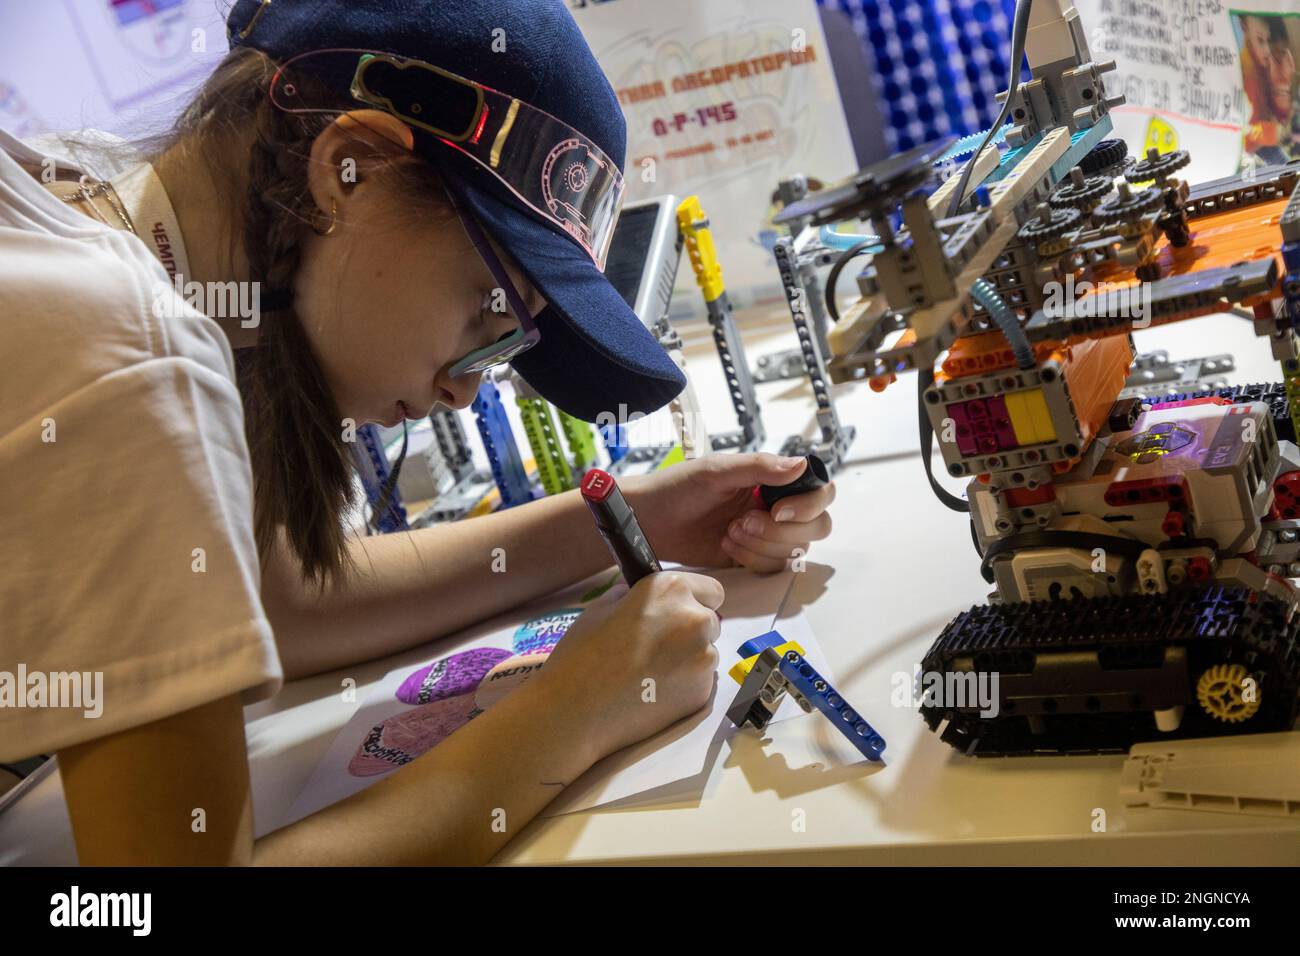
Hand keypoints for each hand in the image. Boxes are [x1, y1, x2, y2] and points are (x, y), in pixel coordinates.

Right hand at [534, 571, 723, 759]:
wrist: (576, 709)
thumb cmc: (582, 652)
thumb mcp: (600, 609)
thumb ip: (629, 597)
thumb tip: (635, 596)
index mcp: (672, 589)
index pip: (711, 591)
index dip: (695, 601)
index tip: (675, 614)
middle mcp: (696, 619)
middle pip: (709, 622)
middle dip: (690, 631)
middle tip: (657, 647)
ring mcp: (704, 658)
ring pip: (706, 653)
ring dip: (689, 658)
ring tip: (652, 674)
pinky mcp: (703, 693)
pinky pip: (701, 682)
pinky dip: (684, 685)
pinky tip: (654, 692)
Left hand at [623, 452, 834, 571]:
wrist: (648, 521)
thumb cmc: (678, 487)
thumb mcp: (717, 470)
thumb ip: (760, 467)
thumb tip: (802, 464)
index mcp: (773, 481)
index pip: (818, 492)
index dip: (809, 505)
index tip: (778, 510)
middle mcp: (776, 507)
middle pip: (816, 527)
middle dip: (783, 531)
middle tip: (743, 523)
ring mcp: (766, 535)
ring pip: (795, 551)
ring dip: (762, 545)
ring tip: (729, 532)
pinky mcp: (752, 558)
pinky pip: (772, 567)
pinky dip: (752, 559)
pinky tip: (727, 546)